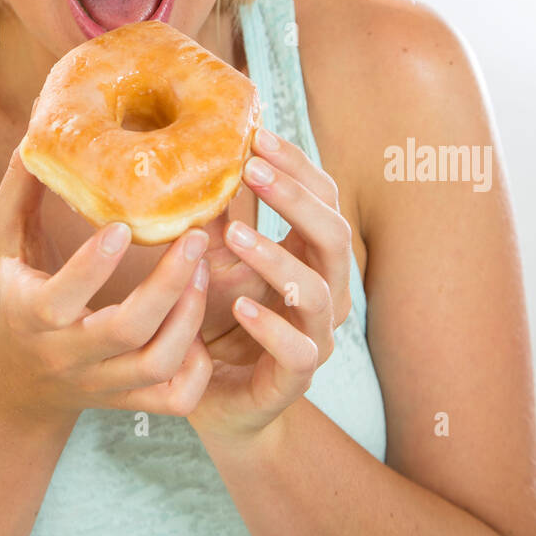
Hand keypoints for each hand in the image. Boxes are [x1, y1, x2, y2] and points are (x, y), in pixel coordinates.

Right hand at [0, 148, 213, 424]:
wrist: (17, 381)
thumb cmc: (15, 292)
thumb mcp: (6, 243)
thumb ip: (21, 191)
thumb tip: (39, 132)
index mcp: (33, 313)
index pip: (61, 298)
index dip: (94, 266)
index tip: (123, 225)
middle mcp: (68, 353)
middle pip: (125, 329)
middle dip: (167, 284)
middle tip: (194, 236)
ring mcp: (102, 382)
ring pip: (157, 364)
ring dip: (188, 316)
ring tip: (200, 270)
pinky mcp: (129, 401)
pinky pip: (175, 399)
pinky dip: (197, 368)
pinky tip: (201, 328)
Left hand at [186, 127, 352, 443]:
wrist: (216, 399)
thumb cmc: (219, 317)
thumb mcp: (217, 257)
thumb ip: (221, 214)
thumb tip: (201, 152)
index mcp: (313, 255)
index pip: (325, 198)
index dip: (298, 165)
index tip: (259, 136)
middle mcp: (326, 291)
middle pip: (334, 235)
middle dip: (294, 198)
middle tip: (250, 170)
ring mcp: (316, 336)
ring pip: (319, 290)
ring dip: (276, 257)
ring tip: (235, 235)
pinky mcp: (296, 377)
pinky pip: (298, 350)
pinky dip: (271, 326)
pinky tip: (241, 306)